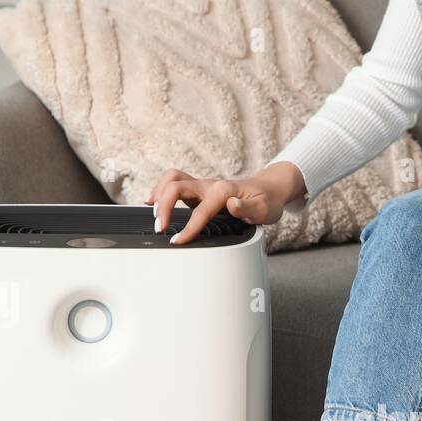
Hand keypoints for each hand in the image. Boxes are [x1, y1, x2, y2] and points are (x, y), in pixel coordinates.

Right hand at [144, 162, 304, 243]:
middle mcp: (209, 185)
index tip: (177, 241)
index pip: (200, 211)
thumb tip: (232, 206)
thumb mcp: (264, 209)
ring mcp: (203, 185)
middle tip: (161, 227)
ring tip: (154, 215)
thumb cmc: (266, 201)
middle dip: (164, 206)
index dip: (188, 228)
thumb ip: (247, 209)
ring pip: (172, 179)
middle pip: (176, 186)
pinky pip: (174, 183)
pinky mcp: (199, 190)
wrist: (269, 189)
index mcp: (223, 191)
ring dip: (159, 194)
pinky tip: (152, 201)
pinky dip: (160, 190)